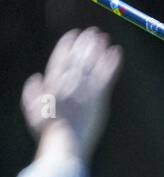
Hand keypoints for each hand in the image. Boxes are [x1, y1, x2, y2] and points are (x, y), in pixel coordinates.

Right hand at [22, 27, 122, 161]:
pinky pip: (107, 76)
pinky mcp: (99, 98)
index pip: (60, 58)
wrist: (66, 145)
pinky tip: (117, 52)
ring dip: (99, 49)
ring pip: (93, 64)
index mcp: (52, 84)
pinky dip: (113, 63)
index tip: (72, 35)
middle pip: (78, 58)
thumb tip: (35, 78)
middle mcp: (69, 84)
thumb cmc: (48, 133)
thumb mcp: (33, 112)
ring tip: (104, 38)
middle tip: (92, 31)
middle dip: (85, 43)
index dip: (67, 45)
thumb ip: (32, 93)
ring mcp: (85, 90)